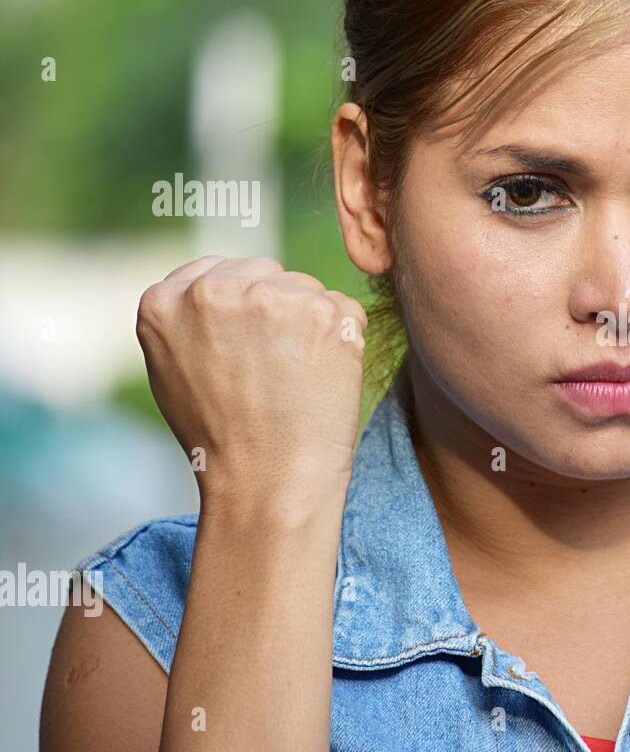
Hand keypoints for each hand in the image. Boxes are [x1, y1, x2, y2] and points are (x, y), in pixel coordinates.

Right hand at [136, 255, 367, 499]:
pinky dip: (342, 337)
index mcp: (164, 299)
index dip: (239, 306)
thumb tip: (225, 284)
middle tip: (276, 366)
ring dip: (310, 321)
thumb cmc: (222, 438)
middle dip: (275, 306)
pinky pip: (343, 308)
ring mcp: (273, 297)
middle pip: (263, 272)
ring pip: (305, 288)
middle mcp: (215, 290)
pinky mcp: (326, 312)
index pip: (216, 271)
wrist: (269, 480)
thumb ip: (189, 317)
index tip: (248, 341)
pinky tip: (323, 375)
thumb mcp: (171, 370)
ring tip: (297, 376)